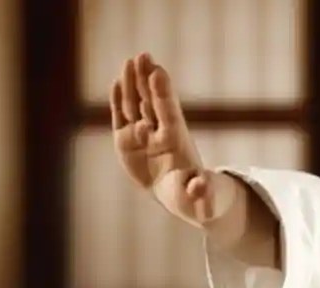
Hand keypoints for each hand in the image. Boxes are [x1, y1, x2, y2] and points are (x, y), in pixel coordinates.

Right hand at [110, 52, 232, 227]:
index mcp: (175, 143)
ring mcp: (142, 134)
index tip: (158, 72)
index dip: (163, 94)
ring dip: (132, 83)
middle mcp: (159, 133)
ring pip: (135, 104)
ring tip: (130, 61)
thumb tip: (202, 185)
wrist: (178, 195)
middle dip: (146, 79)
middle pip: (151, 102)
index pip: (168, 113)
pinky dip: (118, 100)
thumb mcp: (198, 198)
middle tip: (144, 55)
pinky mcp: (127, 140)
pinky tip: (116, 82)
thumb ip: (199, 191)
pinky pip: (121, 116)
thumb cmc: (191, 197)